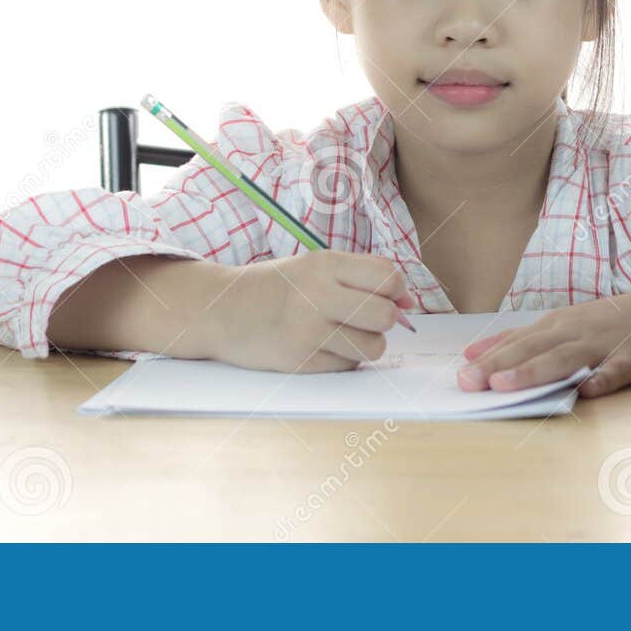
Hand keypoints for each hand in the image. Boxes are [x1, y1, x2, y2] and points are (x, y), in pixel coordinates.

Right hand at [204, 252, 415, 373]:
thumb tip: (409, 302)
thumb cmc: (277, 287)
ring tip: (343, 333)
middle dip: (384, 320)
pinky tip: (321, 346)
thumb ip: (361, 277)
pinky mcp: (302, 363)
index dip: (395, 289)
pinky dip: (343, 358)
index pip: (389, 277)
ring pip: (374, 347)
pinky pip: (349, 366)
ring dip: (366, 343)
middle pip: (386, 316)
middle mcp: (318, 296)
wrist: (222, 310)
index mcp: (324, 265)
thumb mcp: (315, 266)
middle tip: (363, 317)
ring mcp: (309, 332)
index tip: (383, 294)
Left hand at [455, 283, 630, 398]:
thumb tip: (483, 354)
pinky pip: (617, 371)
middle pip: (533, 348)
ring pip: (565, 358)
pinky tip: (587, 391)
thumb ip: (534, 339)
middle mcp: (578, 330)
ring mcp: (606, 343)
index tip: (459, 370)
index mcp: (563, 324)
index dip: (489, 355)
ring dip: (533, 372)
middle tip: (467, 383)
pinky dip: (602, 379)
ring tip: (505, 386)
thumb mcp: (576, 323)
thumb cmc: (623, 320)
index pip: (519, 339)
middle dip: (498, 366)